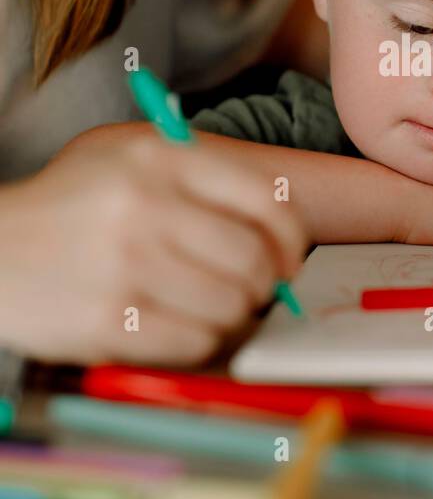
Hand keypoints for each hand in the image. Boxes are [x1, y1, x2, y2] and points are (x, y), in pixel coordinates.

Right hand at [0, 129, 307, 364]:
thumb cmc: (74, 205)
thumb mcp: (129, 157)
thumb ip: (204, 176)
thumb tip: (283, 233)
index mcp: (159, 157)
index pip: (267, 200)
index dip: (291, 239)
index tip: (287, 259)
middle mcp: (145, 205)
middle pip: (254, 260)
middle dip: (263, 284)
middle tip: (249, 290)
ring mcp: (125, 265)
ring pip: (232, 306)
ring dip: (233, 316)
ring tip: (207, 307)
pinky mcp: (109, 321)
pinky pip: (196, 342)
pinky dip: (200, 340)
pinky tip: (177, 326)